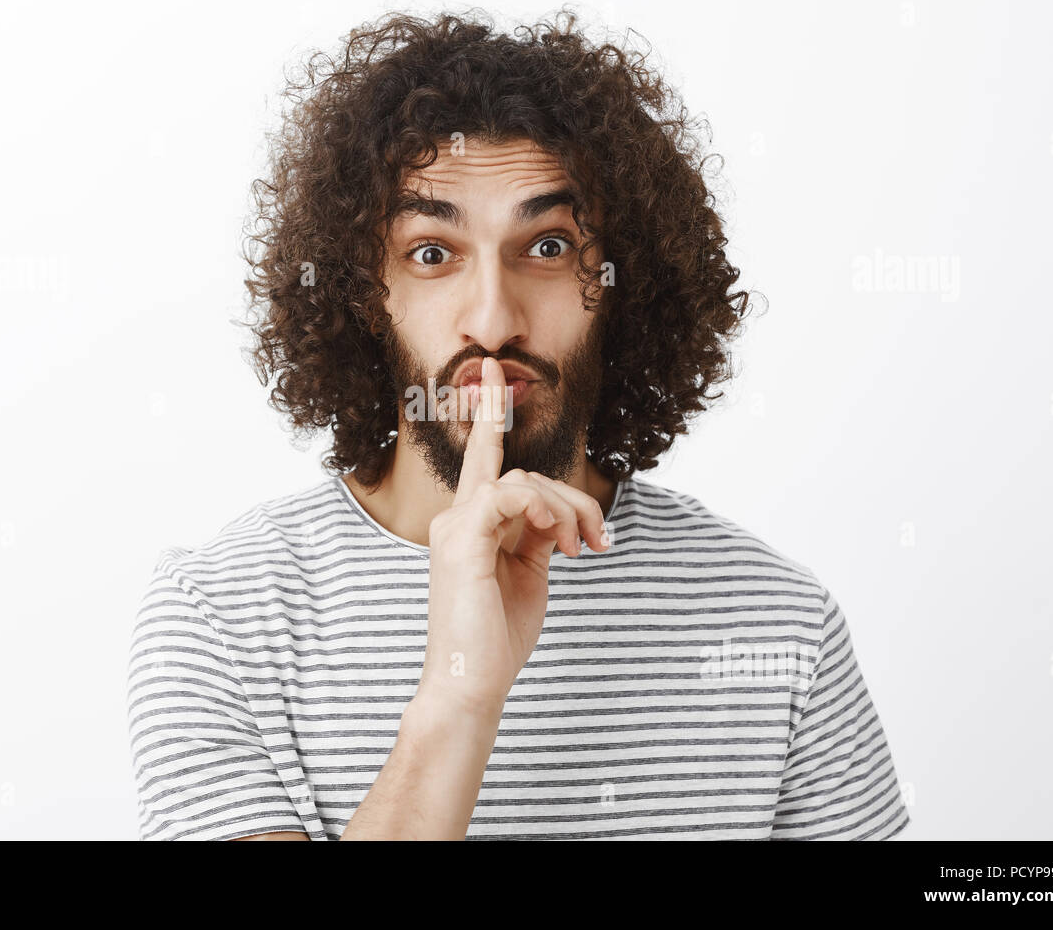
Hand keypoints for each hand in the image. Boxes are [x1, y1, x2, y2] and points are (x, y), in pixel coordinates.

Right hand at [415, 356, 610, 718]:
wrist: (470, 682)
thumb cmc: (498, 637)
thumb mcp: (528, 574)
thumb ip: (538, 533)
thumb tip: (559, 513)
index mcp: (472, 524)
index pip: (484, 459)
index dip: (488, 412)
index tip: (492, 371)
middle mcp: (457, 518)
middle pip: (528, 475)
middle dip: (576, 501)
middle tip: (598, 543)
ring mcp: (454, 526)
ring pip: (527, 483)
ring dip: (567, 512)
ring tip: (578, 552)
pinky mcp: (461, 538)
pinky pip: (509, 496)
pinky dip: (542, 511)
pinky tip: (556, 542)